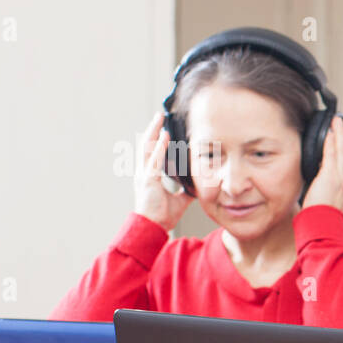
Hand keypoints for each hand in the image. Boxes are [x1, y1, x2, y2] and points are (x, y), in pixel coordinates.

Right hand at [133, 112, 191, 231]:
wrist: (153, 227)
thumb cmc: (161, 215)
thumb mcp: (179, 200)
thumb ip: (186, 191)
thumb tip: (198, 186)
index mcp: (150, 175)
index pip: (152, 152)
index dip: (157, 139)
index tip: (163, 127)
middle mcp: (144, 172)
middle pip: (146, 145)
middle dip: (153, 129)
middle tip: (160, 116)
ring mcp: (144, 175)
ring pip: (147, 147)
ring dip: (154, 132)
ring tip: (160, 119)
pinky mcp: (148, 180)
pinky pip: (154, 159)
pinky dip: (159, 147)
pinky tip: (165, 136)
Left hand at [302, 116, 342, 212]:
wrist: (323, 224)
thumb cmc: (326, 214)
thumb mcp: (337, 196)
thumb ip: (336, 181)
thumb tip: (327, 168)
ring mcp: (342, 177)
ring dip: (341, 132)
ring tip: (338, 121)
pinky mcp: (330, 176)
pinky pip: (332, 155)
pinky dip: (331, 142)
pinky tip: (329, 133)